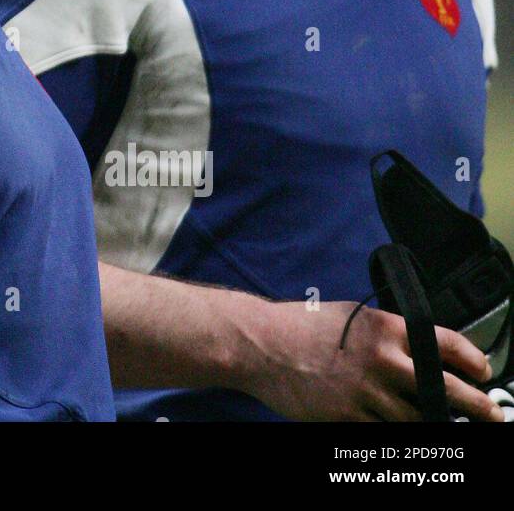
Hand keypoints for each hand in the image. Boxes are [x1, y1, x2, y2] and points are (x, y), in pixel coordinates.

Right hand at [244, 299, 503, 421]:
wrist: (259, 344)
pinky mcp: (348, 417)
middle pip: (448, 390)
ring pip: (418, 420)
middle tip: (493, 415)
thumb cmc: (302, 327)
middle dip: (479, 406)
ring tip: (438, 423)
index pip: (448, 345)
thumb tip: (420, 354)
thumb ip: (387, 335)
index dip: (474, 361)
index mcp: (386, 328)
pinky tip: (394, 428)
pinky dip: (392, 432)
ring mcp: (367, 392)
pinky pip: (384, 433)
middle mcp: (384, 360)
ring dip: (431, 423)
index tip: (484, 373)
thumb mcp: (351, 318)